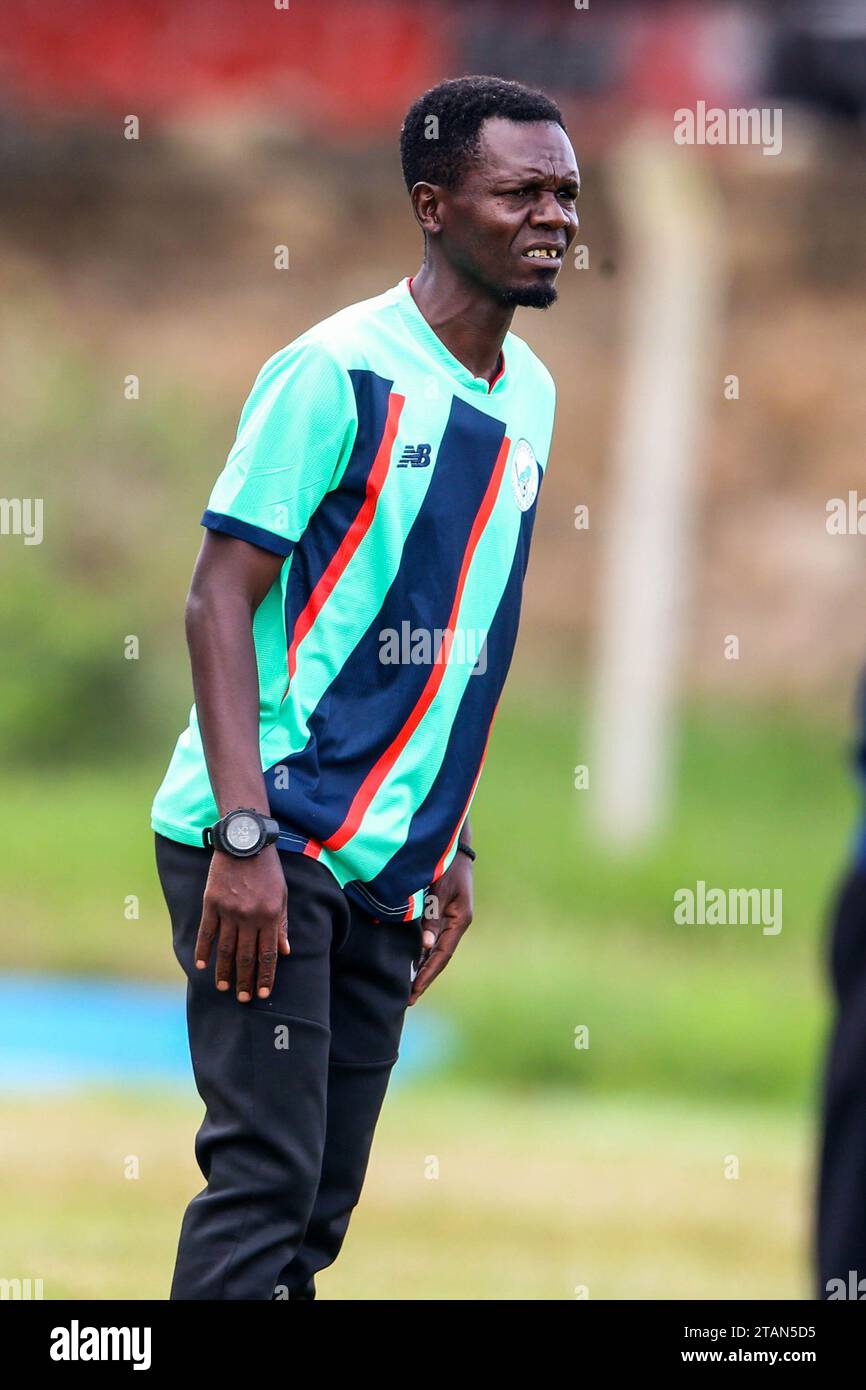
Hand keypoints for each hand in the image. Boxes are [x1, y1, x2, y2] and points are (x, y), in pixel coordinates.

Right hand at [194, 845, 288, 1001]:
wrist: (244, 842)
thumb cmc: (267, 869)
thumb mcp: (281, 895)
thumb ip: (281, 924)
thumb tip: (284, 952)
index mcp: (269, 916)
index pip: (267, 954)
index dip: (266, 976)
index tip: (263, 993)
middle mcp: (249, 917)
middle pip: (245, 956)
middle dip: (245, 980)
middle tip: (243, 998)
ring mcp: (228, 911)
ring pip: (225, 949)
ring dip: (224, 971)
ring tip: (223, 987)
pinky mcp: (211, 903)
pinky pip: (207, 932)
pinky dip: (204, 950)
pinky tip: (202, 965)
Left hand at [409, 851, 472, 1005]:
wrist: (451, 841)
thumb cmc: (445, 861)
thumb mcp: (438, 889)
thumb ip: (432, 917)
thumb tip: (426, 947)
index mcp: (460, 919)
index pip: (442, 955)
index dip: (427, 975)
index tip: (413, 992)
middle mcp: (458, 922)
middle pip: (440, 956)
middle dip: (425, 977)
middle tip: (409, 999)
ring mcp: (452, 918)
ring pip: (436, 948)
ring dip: (423, 966)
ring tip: (409, 987)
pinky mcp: (444, 911)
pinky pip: (433, 937)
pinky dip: (423, 951)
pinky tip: (413, 961)